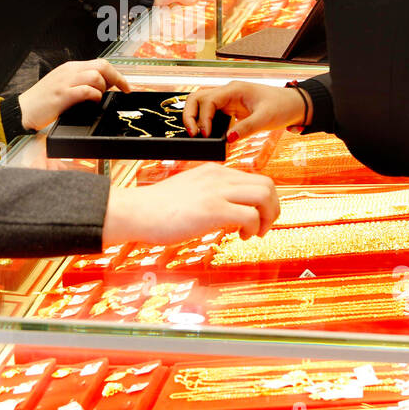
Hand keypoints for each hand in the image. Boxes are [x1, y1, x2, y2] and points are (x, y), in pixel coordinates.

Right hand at [18, 59, 129, 130]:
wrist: (23, 109)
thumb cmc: (43, 100)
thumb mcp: (64, 86)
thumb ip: (81, 83)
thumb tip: (103, 88)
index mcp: (71, 68)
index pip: (101, 64)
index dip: (117, 74)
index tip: (125, 86)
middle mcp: (70, 71)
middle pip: (102, 66)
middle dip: (117, 78)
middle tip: (121, 91)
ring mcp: (65, 82)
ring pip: (96, 76)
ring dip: (102, 89)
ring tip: (98, 99)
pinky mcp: (62, 95)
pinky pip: (85, 91)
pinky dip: (93, 96)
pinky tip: (91, 103)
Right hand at [102, 165, 279, 246]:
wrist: (136, 211)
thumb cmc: (157, 209)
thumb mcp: (190, 193)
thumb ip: (210, 197)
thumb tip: (227, 214)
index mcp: (214, 172)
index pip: (255, 179)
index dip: (263, 201)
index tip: (255, 219)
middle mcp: (219, 177)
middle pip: (268, 185)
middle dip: (272, 209)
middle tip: (260, 228)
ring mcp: (217, 192)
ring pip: (265, 196)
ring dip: (267, 218)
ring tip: (253, 234)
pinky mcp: (213, 210)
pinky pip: (250, 215)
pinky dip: (252, 228)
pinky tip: (240, 237)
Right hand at [182, 81, 306, 140]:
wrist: (293, 104)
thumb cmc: (282, 106)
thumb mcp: (265, 119)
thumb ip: (246, 128)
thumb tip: (228, 139)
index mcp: (235, 89)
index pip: (208, 100)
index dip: (203, 118)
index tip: (206, 134)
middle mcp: (228, 91)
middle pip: (197, 97)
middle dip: (190, 114)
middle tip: (193, 134)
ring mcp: (227, 98)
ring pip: (201, 102)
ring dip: (194, 116)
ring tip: (195, 134)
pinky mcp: (230, 107)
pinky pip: (210, 110)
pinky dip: (203, 119)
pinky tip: (205, 132)